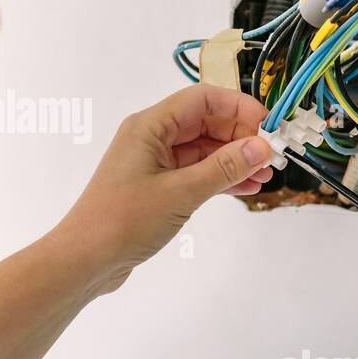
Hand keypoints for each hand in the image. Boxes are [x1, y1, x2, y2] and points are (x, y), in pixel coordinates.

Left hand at [50, 84, 273, 295]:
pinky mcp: (156, 187)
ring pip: (203, 149)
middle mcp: (151, 137)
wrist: (85, 260)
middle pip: (205, 122)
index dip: (239, 108)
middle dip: (240, 136)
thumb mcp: (181, 193)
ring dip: (234, 159)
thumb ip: (223, 168)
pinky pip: (195, 172)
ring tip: (265, 175)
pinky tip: (245, 188)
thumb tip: (262, 147)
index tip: (269, 128)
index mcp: (149, 125)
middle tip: (273, 157)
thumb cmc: (124, 220)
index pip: (202, 99)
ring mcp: (153, 162)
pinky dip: (219, 177)